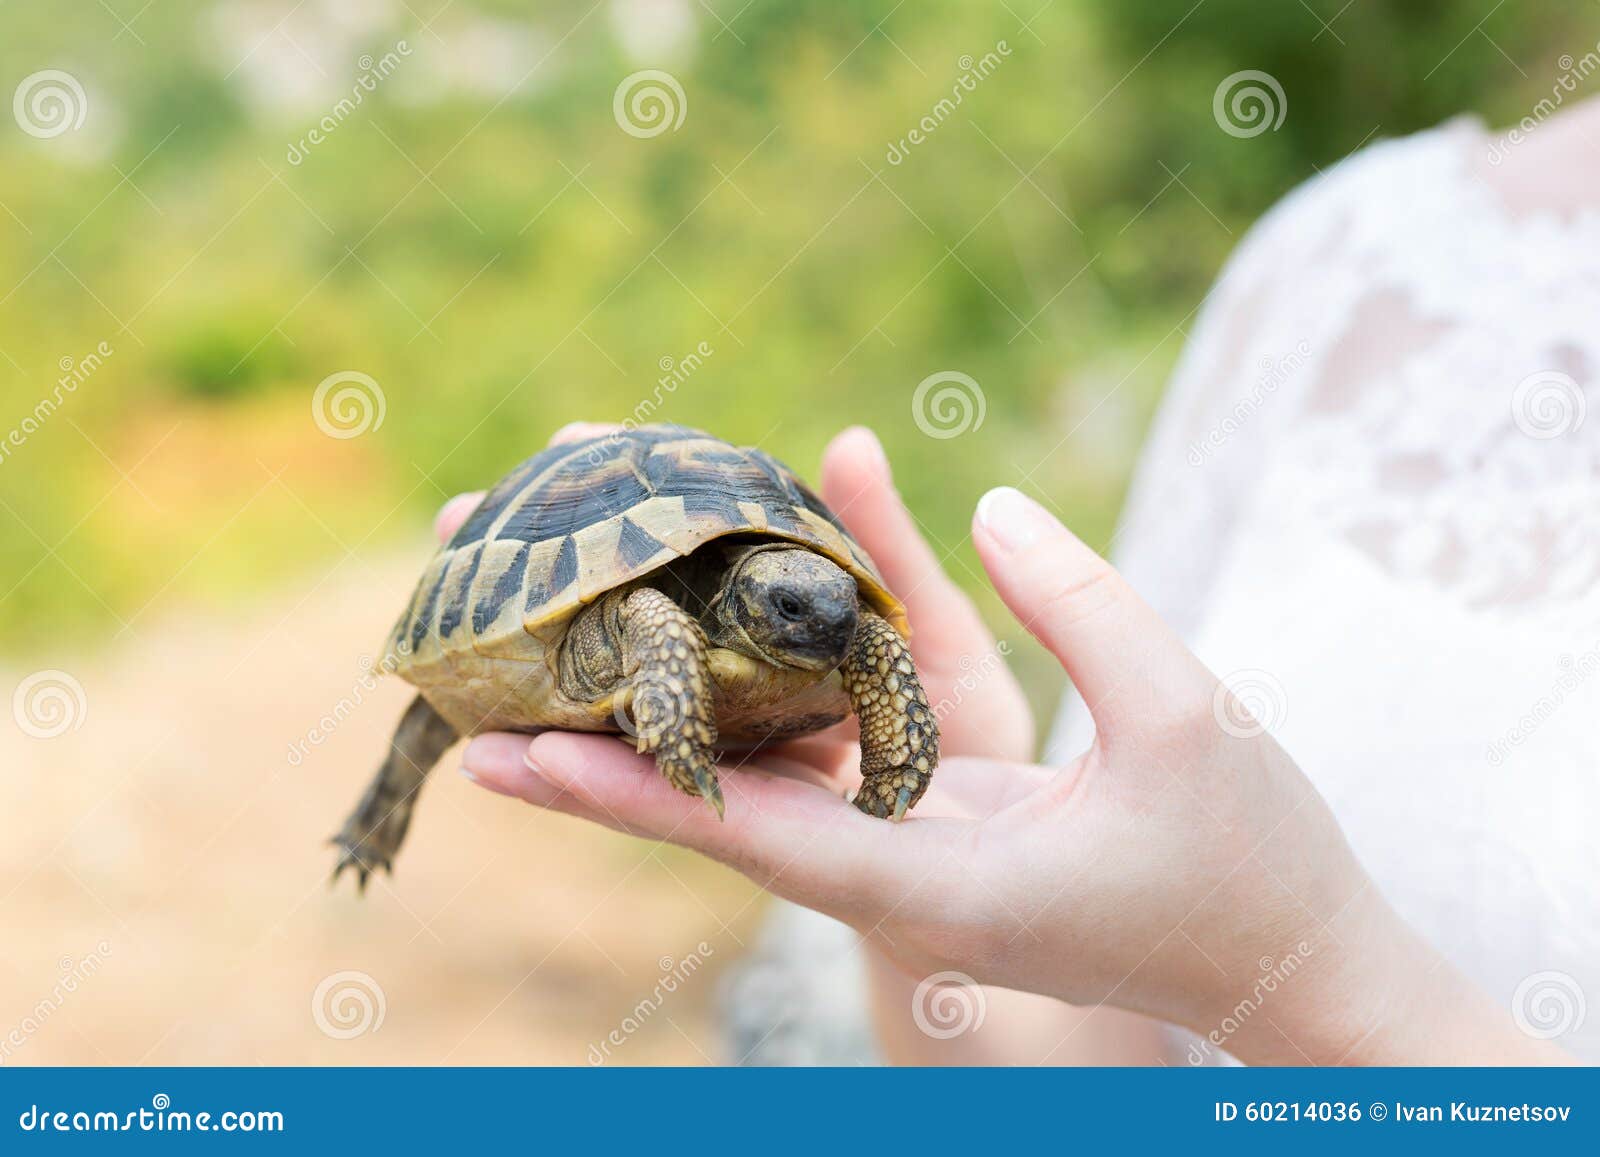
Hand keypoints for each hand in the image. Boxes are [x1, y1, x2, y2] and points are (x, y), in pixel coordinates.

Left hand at [445, 425, 1561, 1065]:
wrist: (1289, 959)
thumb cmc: (1251, 866)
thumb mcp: (1190, 722)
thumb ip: (1088, 610)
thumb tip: (987, 507)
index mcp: (933, 890)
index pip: (746, 838)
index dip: (623, 793)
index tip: (502, 752)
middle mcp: (893, 873)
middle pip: (715, 797)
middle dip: (599, 732)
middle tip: (477, 654)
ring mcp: (910, 841)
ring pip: (765, 757)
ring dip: (672, 680)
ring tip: (579, 587)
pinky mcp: (940, 805)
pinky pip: (843, 721)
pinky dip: (795, 647)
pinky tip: (774, 543)